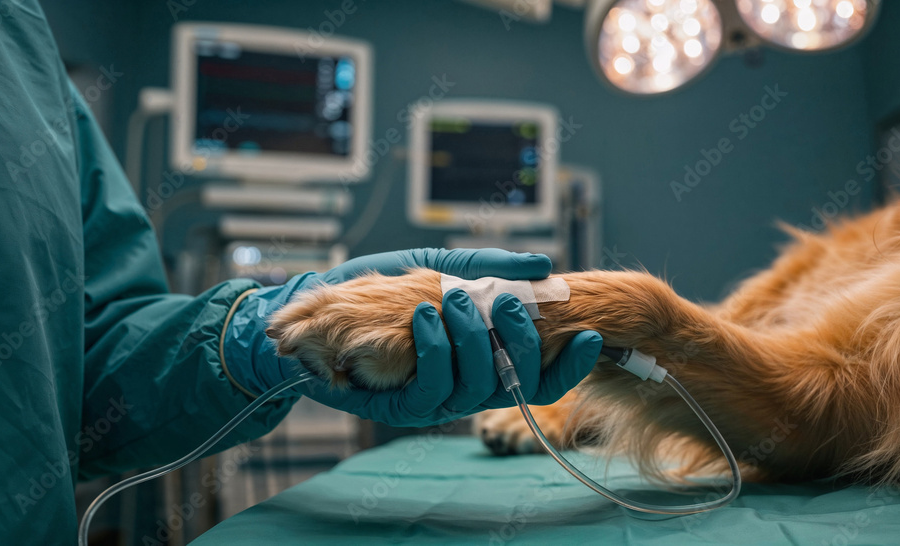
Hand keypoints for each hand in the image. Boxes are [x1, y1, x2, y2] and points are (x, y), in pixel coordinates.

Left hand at [222, 248, 602, 425]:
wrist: (311, 310)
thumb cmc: (378, 291)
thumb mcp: (436, 267)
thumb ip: (487, 268)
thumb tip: (543, 268)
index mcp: (485, 356)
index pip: (540, 372)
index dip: (569, 364)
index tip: (588, 335)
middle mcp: (467, 384)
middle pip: (518, 381)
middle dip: (522, 341)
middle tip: (514, 304)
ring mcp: (435, 399)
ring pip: (477, 385)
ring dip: (474, 339)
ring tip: (458, 299)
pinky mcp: (400, 405)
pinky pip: (432, 386)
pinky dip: (435, 348)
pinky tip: (425, 316)